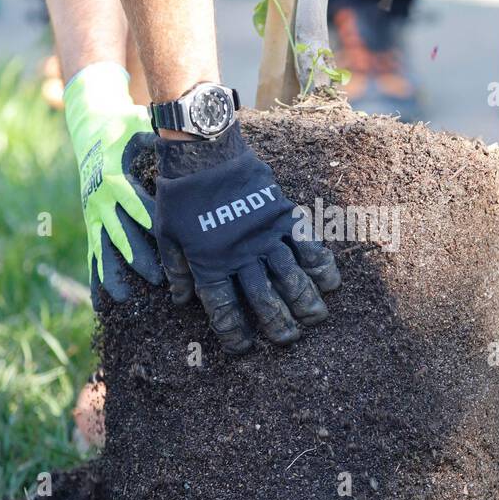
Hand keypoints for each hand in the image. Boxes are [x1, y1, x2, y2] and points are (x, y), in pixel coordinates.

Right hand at [64, 62, 162, 307]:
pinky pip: (93, 254)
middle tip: (158, 279)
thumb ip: (154, 135)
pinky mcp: (92, 222)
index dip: (152, 220)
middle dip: (139, 257)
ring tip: (124, 298)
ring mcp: (95, 214)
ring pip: (104, 250)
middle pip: (122, 233)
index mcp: (116, 178)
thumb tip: (180, 133)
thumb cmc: (122, 126)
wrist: (90, 127)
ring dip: (114, 274)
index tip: (168, 239)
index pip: (136, 203)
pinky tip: (101, 305)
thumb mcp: (137, 125)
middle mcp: (102, 200)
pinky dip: (96, 279)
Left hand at [154, 124, 340, 354]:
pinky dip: (322, 264)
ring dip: (306, 301)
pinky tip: (331, 282)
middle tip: (288, 340)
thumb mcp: (167, 233)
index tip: (243, 348)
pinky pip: (308, 244)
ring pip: (291, 277)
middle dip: (277, 324)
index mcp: (209, 263)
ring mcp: (265, 235)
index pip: (224, 308)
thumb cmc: (182, 194)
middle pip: (264, 299)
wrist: (204, 151)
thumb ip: (177, 269)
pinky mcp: (283, 216)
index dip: (234, 333)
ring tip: (315, 319)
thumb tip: (180, 301)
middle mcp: (241, 255)